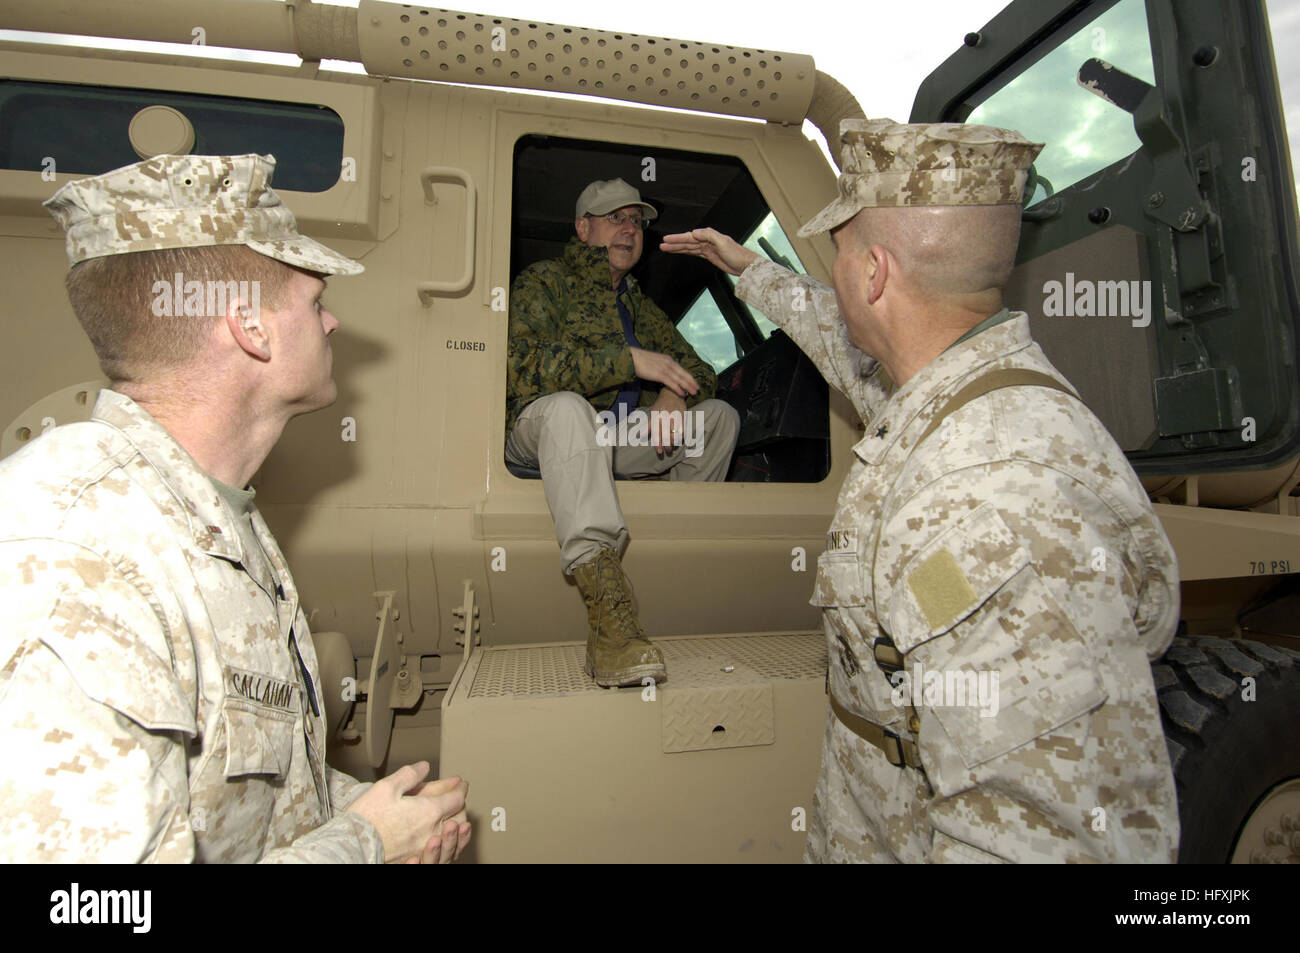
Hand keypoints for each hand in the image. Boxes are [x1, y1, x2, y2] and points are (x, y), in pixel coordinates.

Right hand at [346, 761, 470, 863]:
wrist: (352, 846)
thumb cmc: (367, 817)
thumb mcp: (386, 786)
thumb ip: (409, 774)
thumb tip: (424, 767)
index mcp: (428, 811)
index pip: (456, 798)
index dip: (460, 788)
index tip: (460, 783)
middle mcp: (431, 831)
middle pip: (459, 817)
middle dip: (461, 804)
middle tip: (458, 797)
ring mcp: (424, 848)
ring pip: (452, 837)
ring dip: (458, 826)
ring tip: (458, 819)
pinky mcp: (414, 860)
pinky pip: (440, 854)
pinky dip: (447, 845)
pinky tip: (441, 840)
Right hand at [628, 347, 698, 398]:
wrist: (632, 357)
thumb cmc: (640, 360)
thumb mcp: (654, 361)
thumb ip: (661, 366)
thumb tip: (663, 373)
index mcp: (668, 359)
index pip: (681, 369)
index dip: (688, 376)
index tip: (693, 381)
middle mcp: (669, 363)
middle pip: (683, 374)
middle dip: (691, 382)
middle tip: (697, 388)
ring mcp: (665, 368)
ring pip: (680, 379)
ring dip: (688, 386)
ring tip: (693, 393)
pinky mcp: (660, 374)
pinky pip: (672, 383)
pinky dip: (679, 388)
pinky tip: (683, 393)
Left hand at [648, 390, 687, 455]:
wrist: (672, 393)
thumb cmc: (660, 404)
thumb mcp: (652, 413)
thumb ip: (648, 425)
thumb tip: (639, 436)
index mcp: (656, 417)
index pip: (656, 432)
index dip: (657, 443)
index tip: (659, 451)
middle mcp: (664, 416)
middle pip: (665, 434)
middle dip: (666, 444)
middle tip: (667, 451)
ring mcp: (674, 416)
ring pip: (674, 431)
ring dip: (674, 441)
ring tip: (673, 447)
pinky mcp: (683, 414)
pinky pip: (683, 427)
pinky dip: (682, 434)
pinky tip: (680, 439)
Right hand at [659, 227, 758, 275]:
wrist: (745, 266)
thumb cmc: (738, 254)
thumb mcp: (723, 242)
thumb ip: (709, 235)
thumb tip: (695, 232)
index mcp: (710, 236)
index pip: (690, 236)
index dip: (678, 238)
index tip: (667, 239)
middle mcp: (707, 241)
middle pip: (687, 242)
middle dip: (674, 243)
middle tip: (662, 244)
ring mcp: (708, 249)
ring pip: (689, 247)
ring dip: (678, 248)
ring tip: (666, 248)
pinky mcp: (710, 256)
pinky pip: (694, 252)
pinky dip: (686, 251)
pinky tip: (680, 251)